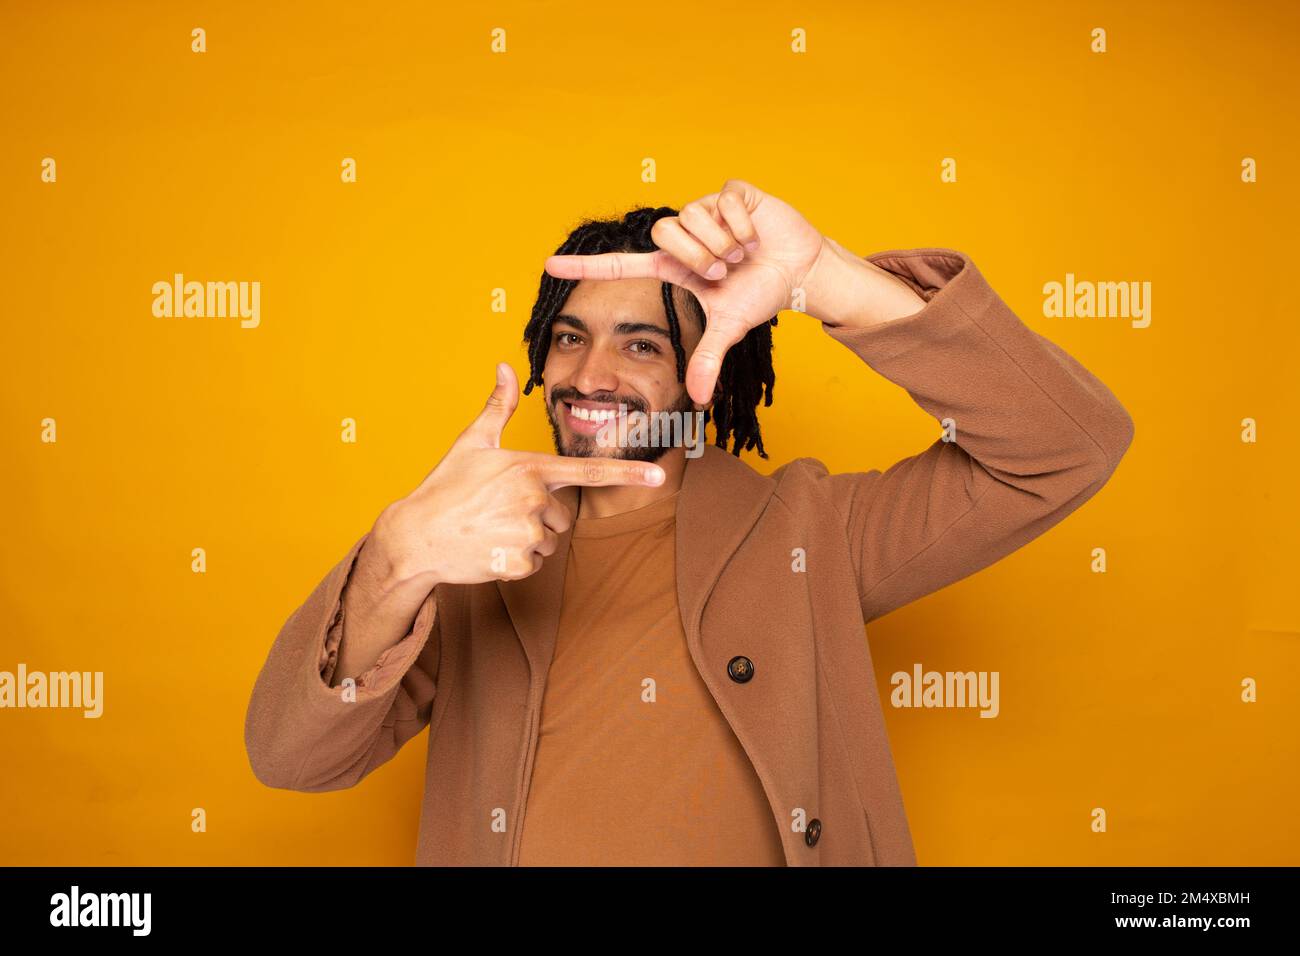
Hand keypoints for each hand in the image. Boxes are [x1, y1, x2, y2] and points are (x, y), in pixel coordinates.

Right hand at [370, 363, 665, 586]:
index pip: (589, 471)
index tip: (659, 475)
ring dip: (527, 540)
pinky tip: (488, 549)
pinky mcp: (517, 562)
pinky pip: (533, 564)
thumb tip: (503, 367)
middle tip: (500, 512)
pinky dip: (513, 561)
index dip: (628, 473)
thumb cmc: (444, 488)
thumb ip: (496, 406)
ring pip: (548, 541)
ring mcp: (526, 532)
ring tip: (492, 529)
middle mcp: (533, 499)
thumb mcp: (470, 443)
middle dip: (539, 516)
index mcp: (529, 468)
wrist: (415, 537)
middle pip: (562, 514)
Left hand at [543, 178, 828, 404]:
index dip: (586, 267)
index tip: (548, 266)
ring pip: (693, 217)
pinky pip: (724, 203)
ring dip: (723, 243)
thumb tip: (697, 398)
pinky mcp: (730, 191)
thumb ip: (708, 358)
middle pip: (664, 235)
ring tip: (742, 253)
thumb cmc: (759, 293)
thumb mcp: (729, 327)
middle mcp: (682, 236)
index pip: (620, 265)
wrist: (800, 269)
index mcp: (673, 266)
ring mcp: (704, 210)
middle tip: (722, 271)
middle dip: (698, 258)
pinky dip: (743, 225)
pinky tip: (755, 234)